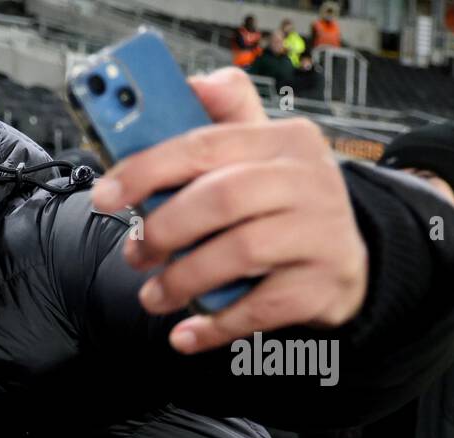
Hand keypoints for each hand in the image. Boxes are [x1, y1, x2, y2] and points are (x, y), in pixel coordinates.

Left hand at [91, 65, 367, 353]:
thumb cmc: (287, 208)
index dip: (147, 169)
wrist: (349, 261)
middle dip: (163, 230)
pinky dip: (214, 326)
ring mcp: (320, 234)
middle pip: (220, 198)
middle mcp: (308, 182)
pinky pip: (258, 308)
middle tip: (136, 254)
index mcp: (284, 140)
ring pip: (238, 252)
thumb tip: (189, 85)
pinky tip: (185, 336)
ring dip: (182, 280)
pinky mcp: (321, 285)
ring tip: (156, 296)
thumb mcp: (262, 155)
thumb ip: (224, 121)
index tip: (105, 195)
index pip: (204, 144)